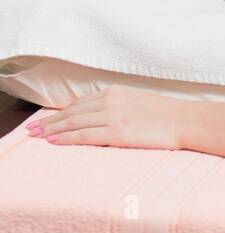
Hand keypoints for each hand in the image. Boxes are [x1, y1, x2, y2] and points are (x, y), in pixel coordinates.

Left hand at [25, 84, 183, 151]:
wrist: (184, 120)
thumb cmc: (164, 114)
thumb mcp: (136, 100)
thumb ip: (116, 104)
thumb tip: (99, 115)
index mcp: (115, 91)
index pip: (80, 103)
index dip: (60, 112)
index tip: (46, 119)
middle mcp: (111, 100)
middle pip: (72, 112)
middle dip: (50, 121)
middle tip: (32, 129)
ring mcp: (113, 116)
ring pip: (74, 123)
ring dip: (52, 130)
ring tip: (37, 136)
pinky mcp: (117, 132)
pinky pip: (85, 136)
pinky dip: (67, 138)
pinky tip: (54, 141)